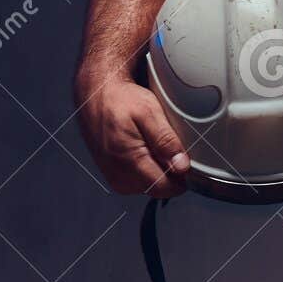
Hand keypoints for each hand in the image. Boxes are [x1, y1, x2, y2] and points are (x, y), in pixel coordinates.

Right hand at [76, 74, 189, 197]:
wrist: (96, 93)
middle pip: (158, 188)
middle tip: (164, 143)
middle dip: (168, 170)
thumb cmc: (119, 99)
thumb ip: (166, 141)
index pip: (165, 188)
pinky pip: (138, 180)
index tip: (186, 159)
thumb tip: (181, 166)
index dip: (181, 177)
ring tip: (150, 141)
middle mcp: (118, 175)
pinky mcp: (112, 174)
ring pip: (149, 185)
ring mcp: (113, 176)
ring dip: (156, 168)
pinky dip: (145, 166)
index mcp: (129, 161)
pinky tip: (141, 146)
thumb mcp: (149, 112)